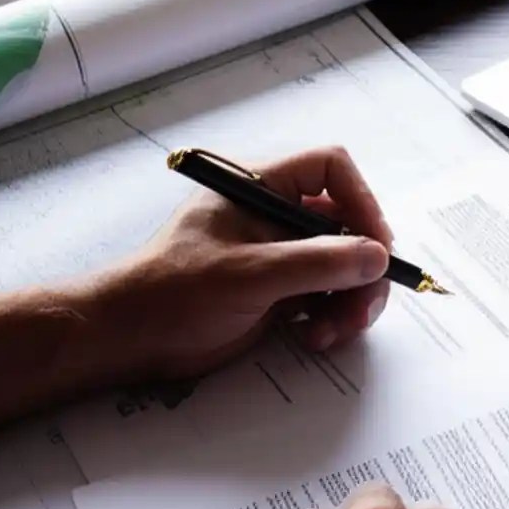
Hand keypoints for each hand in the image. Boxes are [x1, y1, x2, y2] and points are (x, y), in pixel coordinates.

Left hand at [89, 146, 394, 379]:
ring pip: (345, 265)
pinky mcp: (281, 290)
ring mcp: (280, 253)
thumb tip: (378, 257)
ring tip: (335, 331)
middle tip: (365, 306)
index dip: (362, 202)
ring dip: (352, 299)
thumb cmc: (174, 292)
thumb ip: (317, 262)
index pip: (331, 169)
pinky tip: (315, 338)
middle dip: (363, 267)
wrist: (130, 340)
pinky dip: (333, 317)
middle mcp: (276, 214)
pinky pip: (329, 295)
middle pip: (348, 224)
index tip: (376, 247)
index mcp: (261, 186)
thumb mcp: (250, 274)